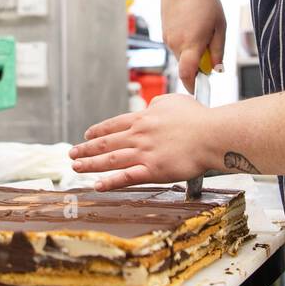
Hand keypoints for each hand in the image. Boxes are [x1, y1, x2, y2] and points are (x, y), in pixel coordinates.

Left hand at [69, 94, 221, 191]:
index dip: (97, 131)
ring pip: (110, 160)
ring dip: (90, 164)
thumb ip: (158, 103)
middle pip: (106, 142)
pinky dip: (110, 182)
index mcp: (143, 118)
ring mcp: (144, 153)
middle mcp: (139, 135)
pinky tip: (98, 185)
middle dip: (86, 149)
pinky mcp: (153, 171)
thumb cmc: (198, 117)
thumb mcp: (174, 100)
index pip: (113, 124)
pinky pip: (127, 178)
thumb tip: (151, 106)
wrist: (212, 134)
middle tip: (72, 153)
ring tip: (76, 167)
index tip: (86, 136)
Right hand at [160, 0, 225, 93]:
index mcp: (191, 43)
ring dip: (193, 50)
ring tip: (201, 27)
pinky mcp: (165, 33)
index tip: (199, 89)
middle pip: (187, 66)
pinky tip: (191, 24)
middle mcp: (176, 44)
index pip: (187, 74)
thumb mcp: (220, 25)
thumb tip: (217, 69)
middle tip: (211, 45)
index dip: (192, 85)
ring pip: (182, 55)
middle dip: (198, 63)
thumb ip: (218, 49)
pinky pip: (178, 46)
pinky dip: (186, 42)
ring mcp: (168, 39)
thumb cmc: (204, 0)